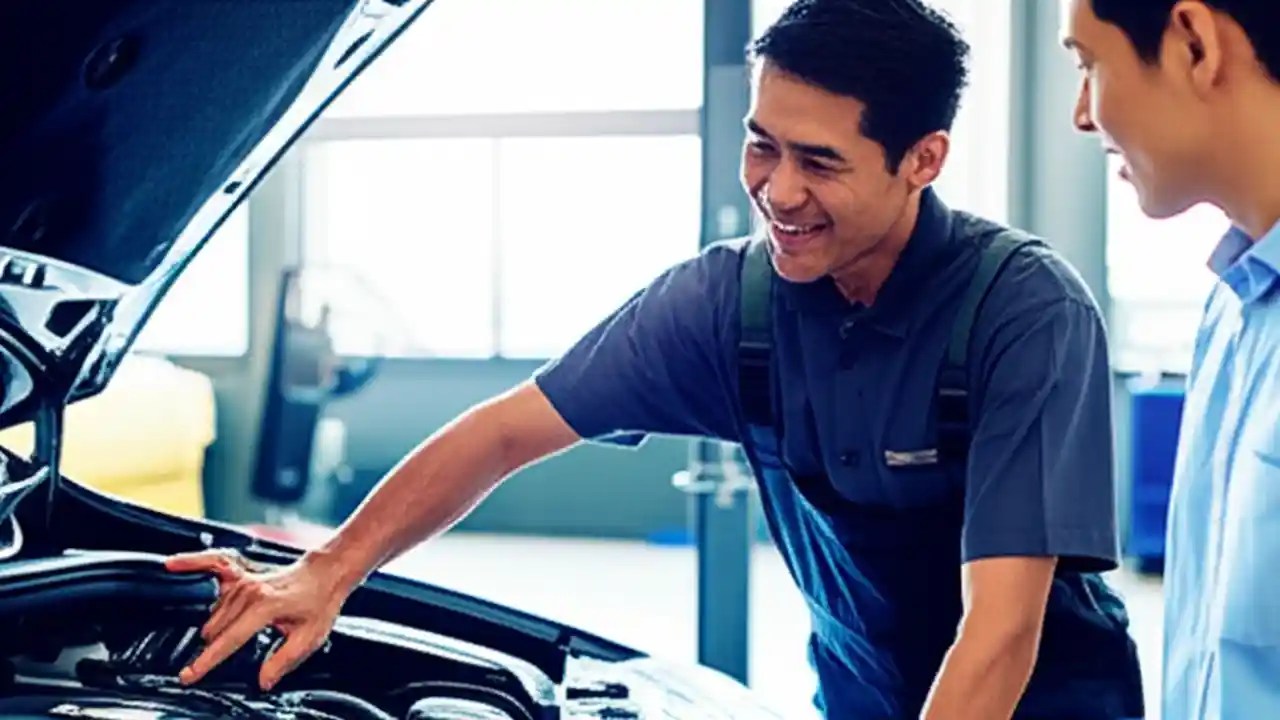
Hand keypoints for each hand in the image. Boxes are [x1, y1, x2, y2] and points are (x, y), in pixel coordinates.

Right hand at [164, 548, 353, 690]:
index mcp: (265, 606)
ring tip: (249, 626)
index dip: (208, 661)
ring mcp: (243, 579)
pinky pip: (211, 564)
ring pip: (214, 614)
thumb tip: (262, 682)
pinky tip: (172, 563)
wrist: (324, 575)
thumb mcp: (309, 638)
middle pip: (216, 630)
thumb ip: (283, 660)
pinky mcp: (239, 570)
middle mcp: (249, 590)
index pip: (229, 639)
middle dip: (219, 646)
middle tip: (244, 648)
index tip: (188, 676)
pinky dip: (192, 562)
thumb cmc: (318, 605)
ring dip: (219, 628)